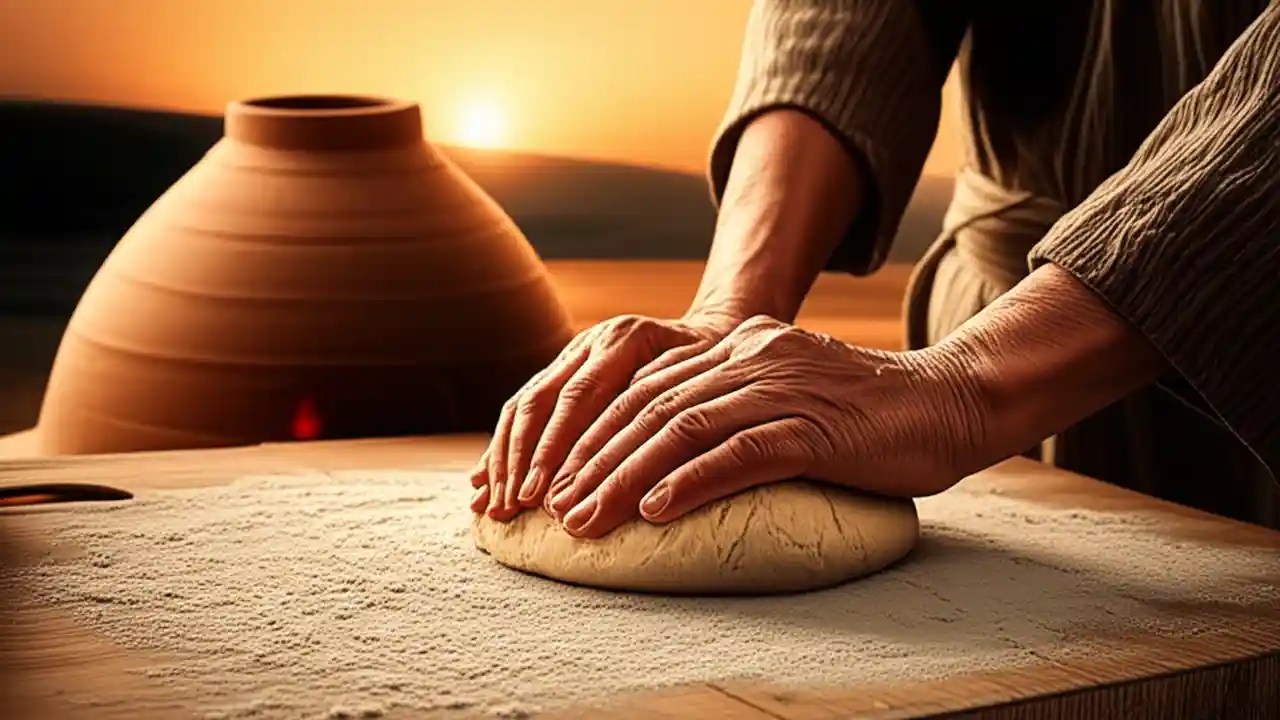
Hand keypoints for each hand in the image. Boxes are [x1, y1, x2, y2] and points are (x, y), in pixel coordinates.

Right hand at [469, 310, 743, 519]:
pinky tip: (484, 482)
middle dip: (520, 460)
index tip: (538, 497)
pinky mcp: (561, 371)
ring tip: (491, 506)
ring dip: (504, 458)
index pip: (580, 397)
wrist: (711, 333)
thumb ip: (670, 412)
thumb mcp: (706, 382)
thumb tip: (641, 474)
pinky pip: (523, 408)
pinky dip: (502, 448)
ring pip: (524, 404)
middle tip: (509, 508)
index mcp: (625, 339)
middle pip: (541, 401)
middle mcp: (590, 342)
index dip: (554, 449)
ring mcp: (571, 354)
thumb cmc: (717, 368)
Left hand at [545, 315, 989, 538]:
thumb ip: (734, 408)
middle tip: (555, 509)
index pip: (645, 388)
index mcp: (740, 346)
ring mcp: (784, 387)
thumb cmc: (868, 415)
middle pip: (650, 408)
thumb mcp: (787, 394)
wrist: (952, 401)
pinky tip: (656, 511)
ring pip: (682, 430)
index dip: (594, 435)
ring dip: (625, 478)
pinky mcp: (816, 427)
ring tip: (586, 520)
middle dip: (594, 461)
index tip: (559, 480)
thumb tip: (668, 455)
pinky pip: (741, 453)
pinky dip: (691, 482)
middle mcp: (752, 357)